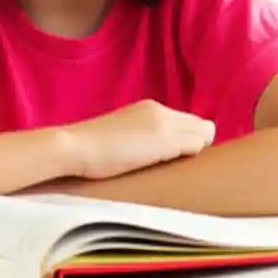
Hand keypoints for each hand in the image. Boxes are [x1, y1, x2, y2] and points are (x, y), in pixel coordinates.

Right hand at [64, 100, 215, 179]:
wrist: (74, 147)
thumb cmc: (89, 149)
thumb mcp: (121, 136)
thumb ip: (141, 137)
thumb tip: (152, 153)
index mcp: (149, 108)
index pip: (186, 122)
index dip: (185, 140)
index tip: (172, 158)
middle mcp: (160, 110)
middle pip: (200, 126)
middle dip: (196, 144)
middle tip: (176, 166)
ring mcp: (164, 123)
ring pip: (203, 134)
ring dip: (193, 152)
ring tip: (174, 168)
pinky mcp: (165, 139)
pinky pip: (198, 145)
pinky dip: (191, 157)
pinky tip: (173, 169)